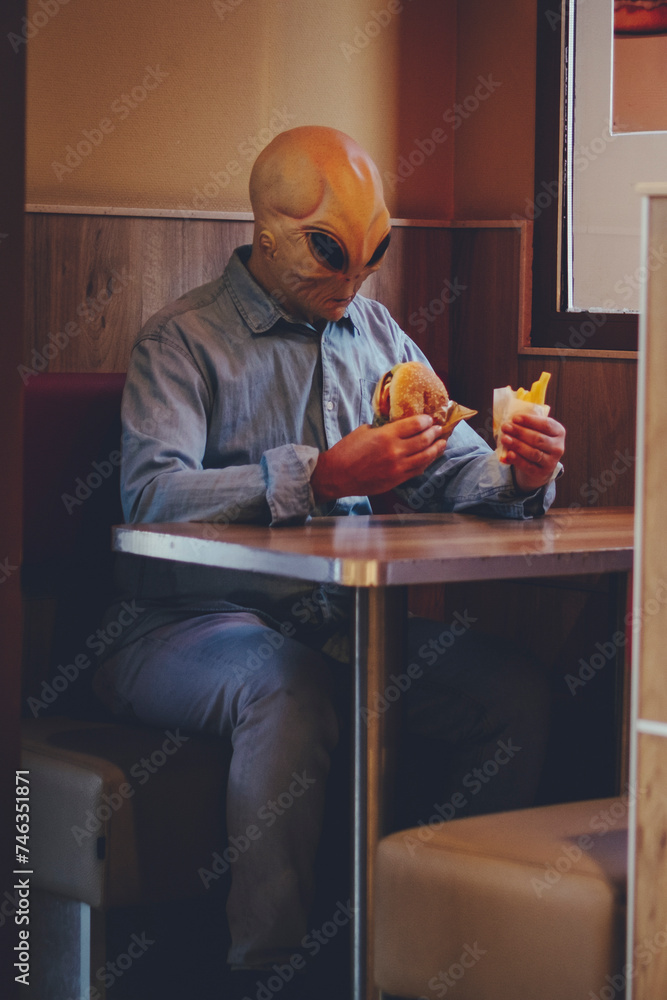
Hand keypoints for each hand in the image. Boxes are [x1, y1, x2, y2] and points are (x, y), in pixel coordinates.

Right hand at [311, 416, 446, 502]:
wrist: (337, 475)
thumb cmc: (347, 451)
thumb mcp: (365, 431)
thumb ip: (383, 428)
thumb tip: (397, 425)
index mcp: (386, 435)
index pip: (415, 424)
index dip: (426, 420)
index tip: (430, 419)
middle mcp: (395, 451)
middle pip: (424, 440)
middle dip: (435, 433)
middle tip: (439, 429)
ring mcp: (398, 468)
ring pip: (425, 457)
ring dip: (436, 449)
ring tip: (442, 443)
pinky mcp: (397, 480)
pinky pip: (417, 470)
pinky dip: (426, 463)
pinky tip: (430, 458)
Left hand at [499, 412, 564, 492]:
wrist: (539, 466)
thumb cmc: (535, 443)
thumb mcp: (536, 431)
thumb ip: (527, 425)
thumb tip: (510, 421)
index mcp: (558, 432)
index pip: (546, 424)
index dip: (530, 421)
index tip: (515, 418)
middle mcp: (558, 447)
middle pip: (538, 439)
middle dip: (520, 432)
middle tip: (506, 427)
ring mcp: (551, 462)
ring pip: (533, 453)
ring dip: (517, 445)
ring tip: (505, 439)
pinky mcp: (541, 473)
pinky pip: (528, 466)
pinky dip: (517, 460)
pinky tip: (508, 454)